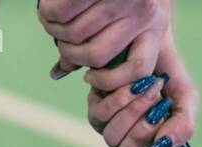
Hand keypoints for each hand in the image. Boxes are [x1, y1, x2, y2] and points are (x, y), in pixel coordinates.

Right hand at [38, 0, 171, 79]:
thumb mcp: (120, 15)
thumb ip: (95, 44)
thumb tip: (59, 72)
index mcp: (154, 27)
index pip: (140, 68)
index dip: (110, 81)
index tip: (88, 77)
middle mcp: (144, 13)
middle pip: (95, 55)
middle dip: (68, 52)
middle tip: (57, 38)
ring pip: (75, 33)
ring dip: (54, 30)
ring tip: (48, 20)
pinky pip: (63, 11)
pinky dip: (49, 13)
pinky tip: (47, 10)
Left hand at [84, 37, 198, 146]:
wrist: (151, 44)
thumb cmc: (171, 78)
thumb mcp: (186, 99)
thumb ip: (184, 125)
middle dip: (139, 135)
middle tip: (156, 110)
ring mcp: (110, 132)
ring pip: (111, 137)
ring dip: (131, 112)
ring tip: (151, 87)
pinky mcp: (95, 111)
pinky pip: (101, 114)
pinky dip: (120, 97)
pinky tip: (134, 82)